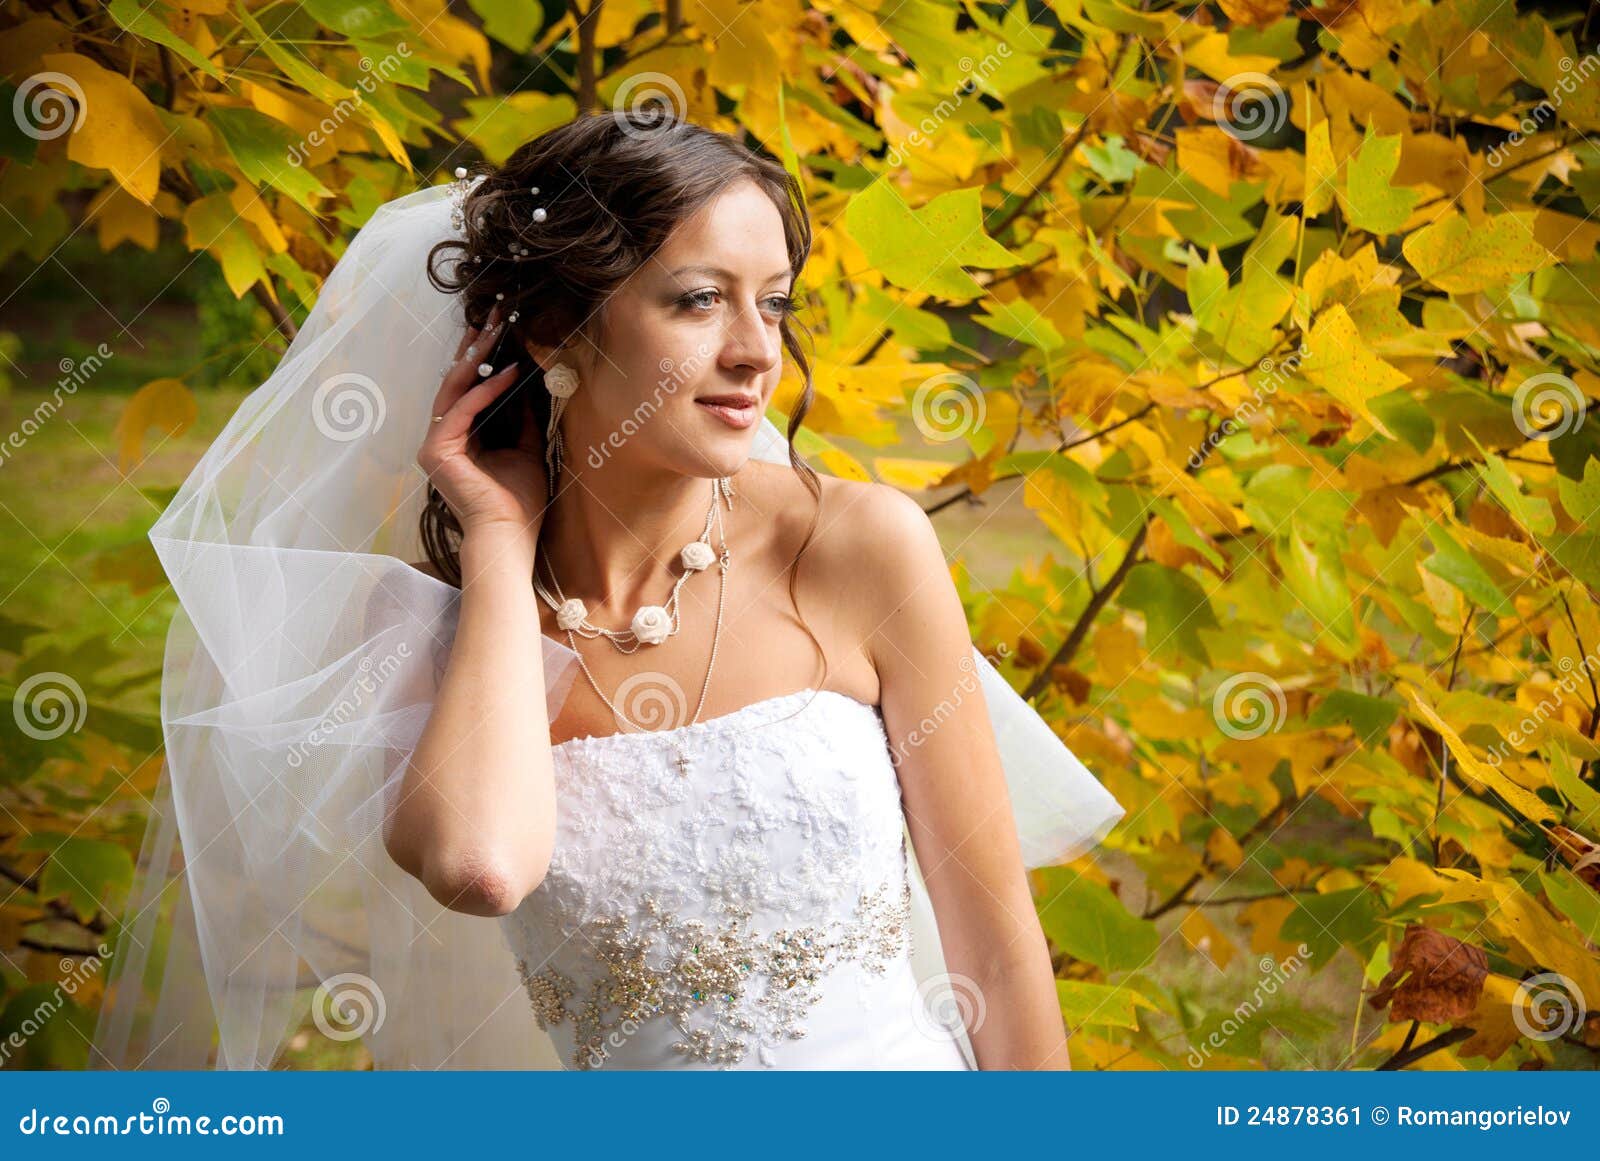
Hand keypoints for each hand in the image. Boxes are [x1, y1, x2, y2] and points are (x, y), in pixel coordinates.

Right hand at [416, 306, 547, 552]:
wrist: (510, 535)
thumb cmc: (520, 501)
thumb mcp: (527, 449)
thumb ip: (523, 419)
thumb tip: (530, 385)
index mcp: (462, 436)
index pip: (470, 387)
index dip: (484, 356)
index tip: (500, 326)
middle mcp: (443, 436)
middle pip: (458, 381)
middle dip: (477, 346)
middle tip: (493, 312)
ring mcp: (435, 443)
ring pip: (454, 389)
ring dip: (477, 358)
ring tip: (496, 329)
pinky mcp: (435, 451)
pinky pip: (462, 410)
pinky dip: (484, 391)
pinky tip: (507, 373)